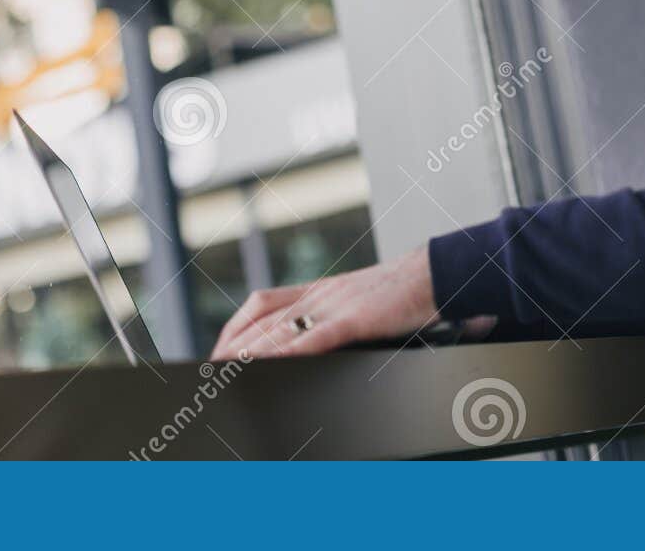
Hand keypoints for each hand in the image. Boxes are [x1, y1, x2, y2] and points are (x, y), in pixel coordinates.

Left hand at [209, 247, 438, 359]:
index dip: (235, 326)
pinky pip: (317, 336)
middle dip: (232, 344)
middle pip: (262, 318)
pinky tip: (273, 363)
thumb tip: (308, 345)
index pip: (262, 304)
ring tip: (227, 369)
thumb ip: (331, 321)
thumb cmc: (400, 295)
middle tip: (211, 368)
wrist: (433, 275)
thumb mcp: (356, 304)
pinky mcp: (356, 319)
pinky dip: (290, 350)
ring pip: (281, 327)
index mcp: (318, 291)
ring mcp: (336, 305)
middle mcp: (320, 295)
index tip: (218, 348)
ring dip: (250, 350)